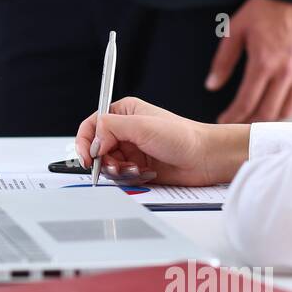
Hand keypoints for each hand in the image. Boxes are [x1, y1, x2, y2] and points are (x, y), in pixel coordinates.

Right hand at [75, 97, 249, 186]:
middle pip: (97, 149)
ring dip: (119, 171)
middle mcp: (125, 131)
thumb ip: (110, 128)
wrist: (205, 159)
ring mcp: (132, 150)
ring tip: (136, 169)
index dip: (85, 142)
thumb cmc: (182, 136)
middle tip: (116, 166)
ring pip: (108, 165)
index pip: (91, 125)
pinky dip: (130, 178)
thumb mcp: (142, 126)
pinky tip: (145, 174)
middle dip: (105, 161)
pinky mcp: (138, 167)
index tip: (87, 157)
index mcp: (124, 113)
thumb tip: (93, 142)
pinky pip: (121, 177)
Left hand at [206, 0, 291, 123]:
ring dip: (272, 118)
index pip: (246, 102)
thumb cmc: (267, 7)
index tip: (223, 120)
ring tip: (257, 116)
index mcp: (264, 63)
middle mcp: (287, 72)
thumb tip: (211, 85)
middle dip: (250, 122)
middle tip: (238, 123)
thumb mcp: (236, 30)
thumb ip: (223, 61)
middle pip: (268, 112)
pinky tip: (280, 103)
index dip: (232, 116)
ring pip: (289, 109)